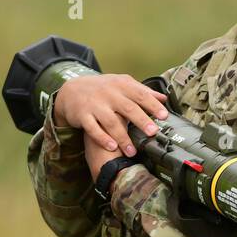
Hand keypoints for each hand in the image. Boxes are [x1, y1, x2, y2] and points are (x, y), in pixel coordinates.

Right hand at [53, 73, 167, 160]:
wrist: (72, 90)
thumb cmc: (103, 89)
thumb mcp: (121, 85)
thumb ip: (142, 91)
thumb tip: (163, 99)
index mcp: (121, 86)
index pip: (140, 95)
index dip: (152, 105)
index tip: (164, 116)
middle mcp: (109, 94)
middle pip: (128, 108)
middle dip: (141, 120)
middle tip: (153, 133)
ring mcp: (95, 105)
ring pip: (111, 122)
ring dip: (123, 137)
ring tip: (133, 152)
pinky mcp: (83, 116)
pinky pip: (93, 129)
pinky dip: (102, 138)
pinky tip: (112, 147)